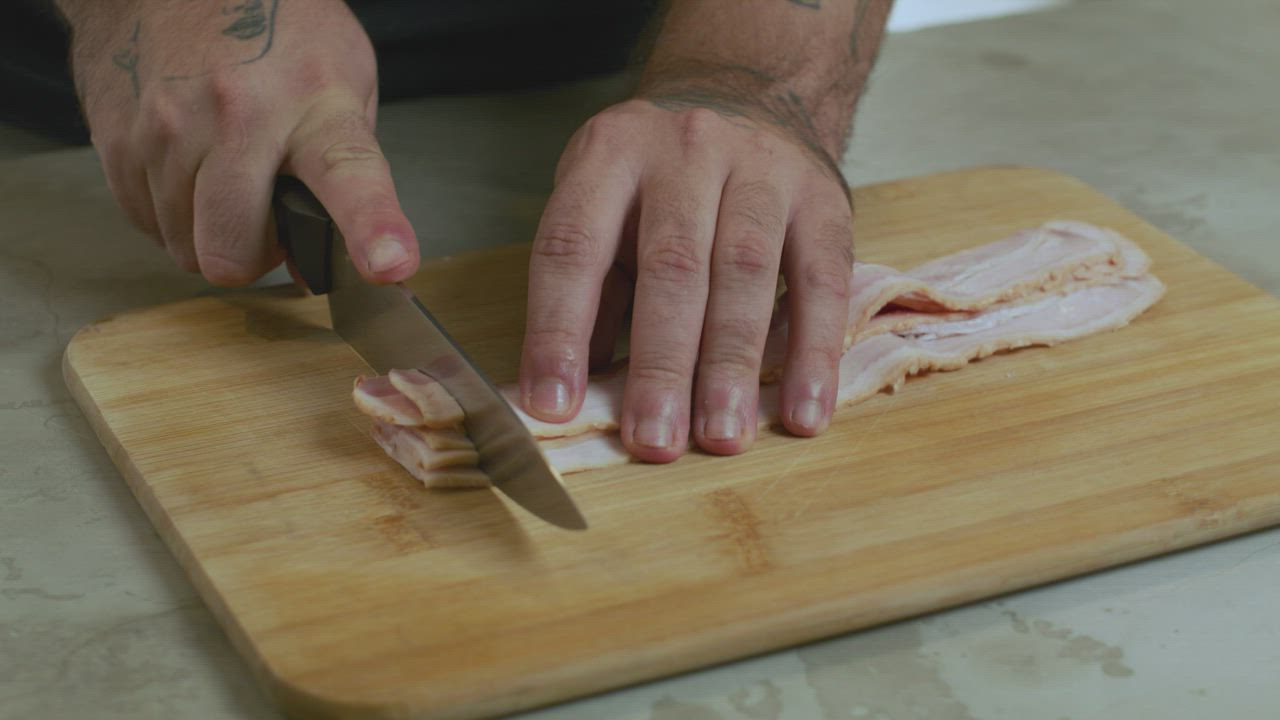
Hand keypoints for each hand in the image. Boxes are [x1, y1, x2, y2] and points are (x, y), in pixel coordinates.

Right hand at [66, 0, 416, 284]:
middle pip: (233, 251)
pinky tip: (188, 166)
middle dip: (253, 255)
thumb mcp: (343, 81)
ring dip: (209, 231)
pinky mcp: (119, 140)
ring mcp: (170, 128)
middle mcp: (239, 116)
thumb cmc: (275, 31)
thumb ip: (345, 171)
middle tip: (266, 214)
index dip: (372, 227)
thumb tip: (316, 264)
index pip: (349, 174)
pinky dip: (172, 212)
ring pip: (186, 248)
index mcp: (316, 104)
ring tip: (225, 175)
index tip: (389, 264)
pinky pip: (148, 224)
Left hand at [519, 92, 853, 461]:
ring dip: (732, 363)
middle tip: (653, 440)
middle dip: (661, 363)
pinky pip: (822, 280)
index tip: (554, 405)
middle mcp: (684, 150)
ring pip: (745, 272)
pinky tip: (802, 412)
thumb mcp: (605, 209)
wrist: (750, 96)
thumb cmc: (660, 180)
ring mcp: (760, 168)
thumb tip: (565, 396)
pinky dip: (813, 352)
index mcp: (610, 154)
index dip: (558, 330)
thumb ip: (591, 293)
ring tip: (722, 436)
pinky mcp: (824, 198)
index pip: (572, 247)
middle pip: (670, 266)